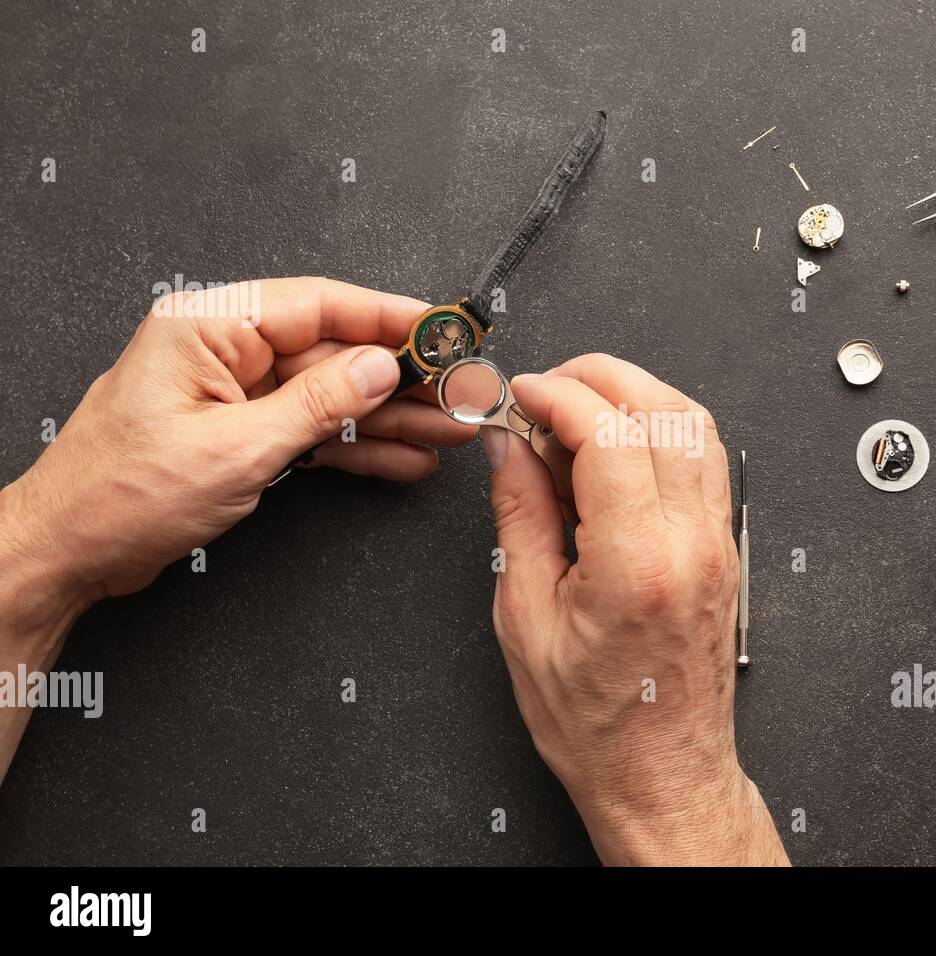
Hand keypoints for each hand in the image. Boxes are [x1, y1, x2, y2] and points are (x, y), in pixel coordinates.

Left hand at [2, 277, 475, 604]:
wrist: (69, 554)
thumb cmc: (116, 496)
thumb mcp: (234, 450)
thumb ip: (317, 405)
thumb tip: (377, 366)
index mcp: (207, 327)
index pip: (317, 305)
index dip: (389, 316)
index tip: (443, 328)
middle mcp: (224, 352)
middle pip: (335, 352)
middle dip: (403, 376)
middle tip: (462, 389)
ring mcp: (236, 394)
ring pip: (334, 396)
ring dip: (393, 417)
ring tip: (452, 428)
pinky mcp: (243, 434)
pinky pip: (315, 432)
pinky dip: (359, 448)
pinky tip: (406, 457)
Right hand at [483, 353, 787, 865]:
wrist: (662, 772)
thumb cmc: (598, 722)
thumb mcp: (526, 619)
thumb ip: (520, 517)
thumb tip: (509, 449)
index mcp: (637, 562)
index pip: (609, 432)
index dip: (557, 395)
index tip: (521, 396)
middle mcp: (690, 543)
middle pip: (660, 409)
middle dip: (595, 378)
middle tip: (543, 392)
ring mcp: (716, 542)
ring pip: (694, 424)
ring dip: (634, 396)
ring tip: (576, 414)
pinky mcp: (723, 547)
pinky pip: (704, 458)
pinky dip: (661, 430)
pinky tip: (616, 448)